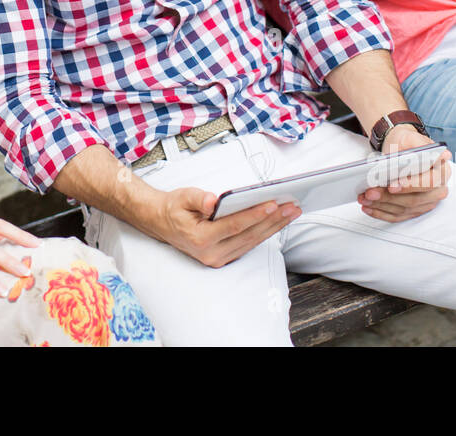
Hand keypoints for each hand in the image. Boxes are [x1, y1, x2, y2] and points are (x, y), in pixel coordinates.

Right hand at [153, 186, 299, 267]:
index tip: (273, 204)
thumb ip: (198, 198)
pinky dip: (265, 231)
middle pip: (249, 235)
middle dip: (273, 220)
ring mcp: (219, 258)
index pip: (234, 226)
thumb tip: (214, 200)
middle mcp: (211, 253)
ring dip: (274, 226)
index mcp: (200, 239)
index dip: (254, 215)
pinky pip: (249, 244)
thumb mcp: (182, 197)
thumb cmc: (175, 208)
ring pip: (253, 241)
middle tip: (292, 206)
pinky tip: (277, 221)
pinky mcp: (226, 257)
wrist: (163, 223)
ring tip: (291, 212)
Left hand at [356, 125, 450, 222]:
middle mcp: (438, 190)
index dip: (410, 185)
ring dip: (381, 205)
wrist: (402, 147)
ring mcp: (427, 202)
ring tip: (363, 198)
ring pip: (404, 209)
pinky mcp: (415, 210)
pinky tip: (368, 207)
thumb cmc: (407, 143)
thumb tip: (443, 155)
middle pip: (414, 200)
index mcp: (442, 171)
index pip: (428, 182)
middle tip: (370, 192)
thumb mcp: (411, 138)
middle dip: (389, 198)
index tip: (392, 186)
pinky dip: (381, 213)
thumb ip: (421, 146)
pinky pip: (398, 216)